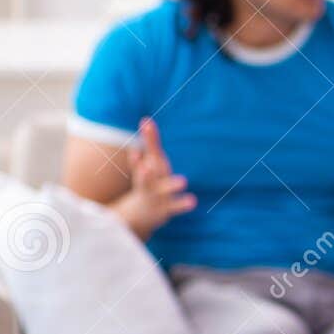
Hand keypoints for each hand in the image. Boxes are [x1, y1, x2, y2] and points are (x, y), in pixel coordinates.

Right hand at [116, 118, 195, 237]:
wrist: (141, 214)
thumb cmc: (148, 182)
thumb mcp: (149, 163)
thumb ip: (151, 141)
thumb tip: (146, 119)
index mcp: (148, 167)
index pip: (148, 150)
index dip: (149, 136)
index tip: (147, 121)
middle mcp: (150, 181)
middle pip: (147, 173)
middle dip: (145, 168)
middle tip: (146, 163)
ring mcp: (157, 195)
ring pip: (162, 191)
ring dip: (170, 186)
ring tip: (183, 181)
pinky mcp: (166, 208)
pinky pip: (176, 206)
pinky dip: (183, 204)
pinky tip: (193, 201)